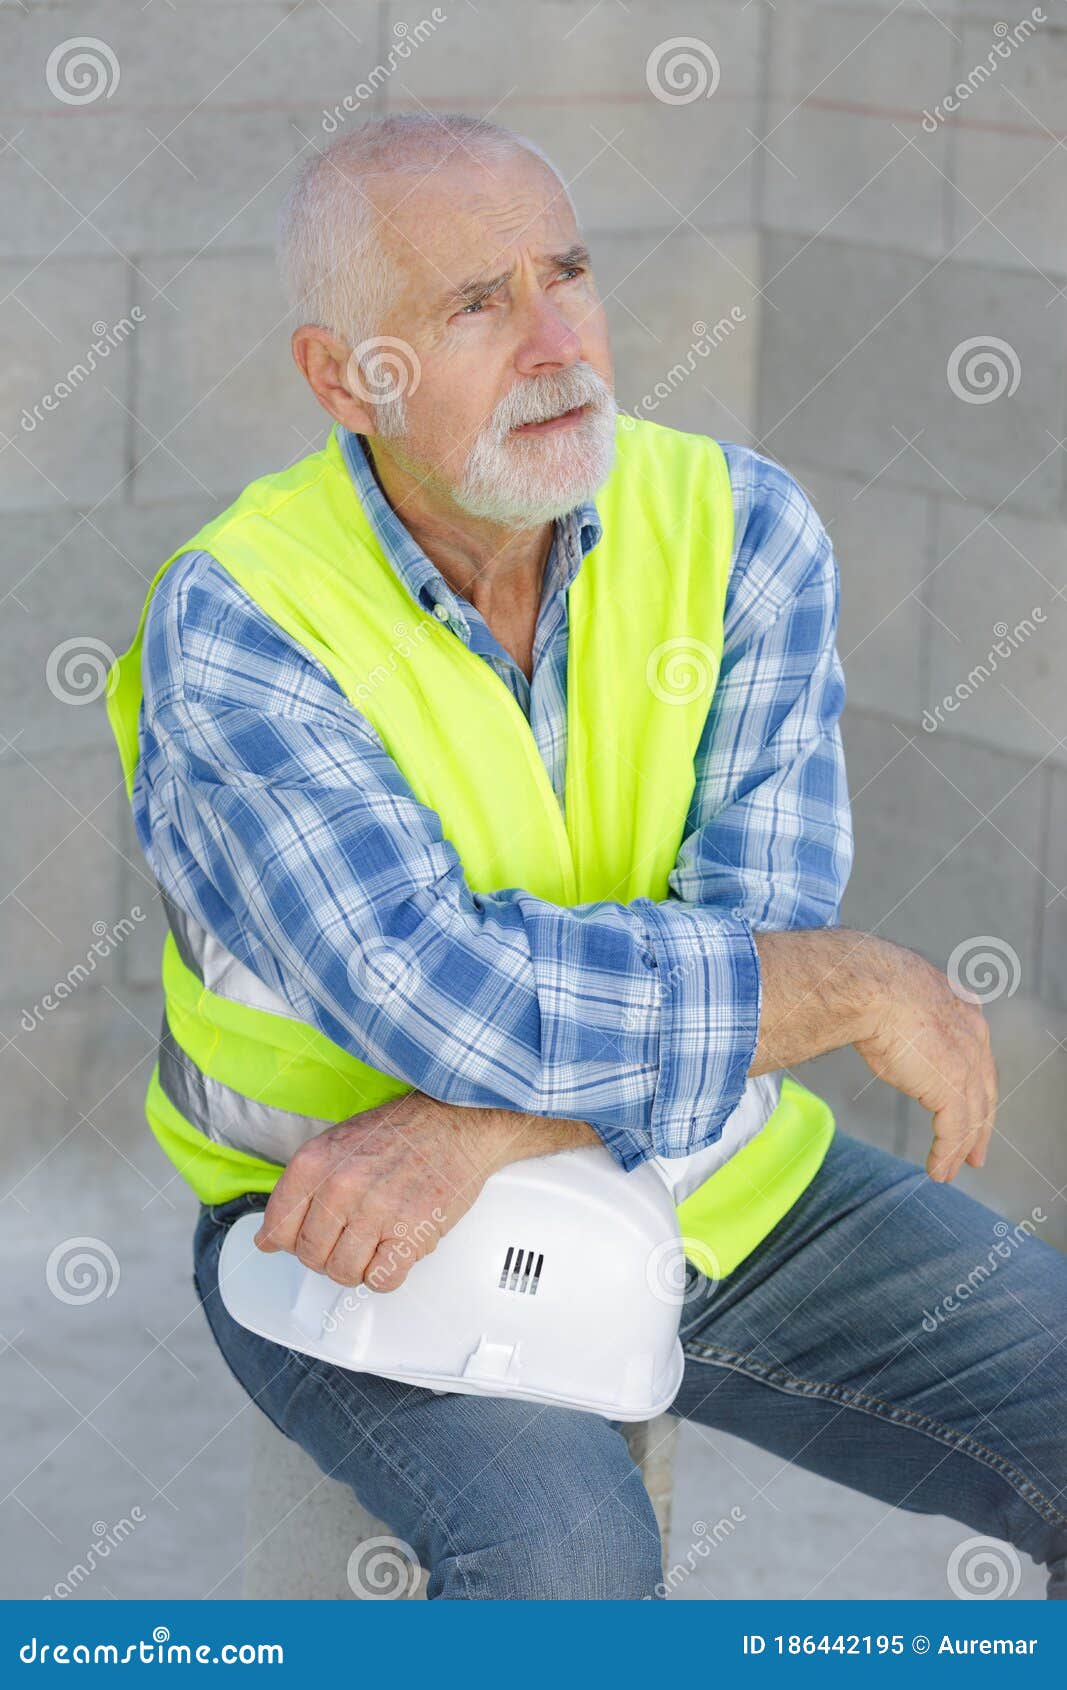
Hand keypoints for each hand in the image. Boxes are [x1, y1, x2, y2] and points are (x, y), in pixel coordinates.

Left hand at [254, 1092, 599, 1289]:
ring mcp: (376, 1210)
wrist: (459, 1119)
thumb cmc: (402, 1130)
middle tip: (352, 1237)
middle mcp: (341, 1185)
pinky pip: (381, 1281)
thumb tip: (268, 1240)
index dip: (292, 1240)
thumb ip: (300, 1189)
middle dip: (328, 1255)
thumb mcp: (337, 1144)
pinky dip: (386, 1275)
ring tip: (375, 1243)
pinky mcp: (411, 1232)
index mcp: (316, 1161)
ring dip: (358, 1268)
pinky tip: (395, 1251)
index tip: (307, 1238)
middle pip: (310, 1257)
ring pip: (342, 1273)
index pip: (277, 1228)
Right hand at [854, 945, 997, 1182]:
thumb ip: (901, 1012)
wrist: (870, 985)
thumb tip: (876, 1018)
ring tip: (948, 1171)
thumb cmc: (869, 981)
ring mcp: (965, 1063)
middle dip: (980, 1124)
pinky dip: (946, 1154)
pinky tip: (938, 1171)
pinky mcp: (951, 1087)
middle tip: (974, 1152)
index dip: (973, 1086)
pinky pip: (953, 1131)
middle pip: (983, 1090)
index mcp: (962, 1010)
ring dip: (960, 1148)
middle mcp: (973, 1036)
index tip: (970, 1107)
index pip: (976, 1056)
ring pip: (971, 1116)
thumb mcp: (895, 994)